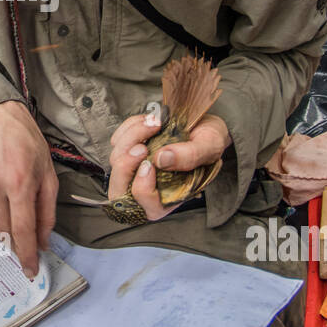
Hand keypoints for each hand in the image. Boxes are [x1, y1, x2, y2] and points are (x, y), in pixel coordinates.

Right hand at [0, 100, 57, 278]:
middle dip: (16, 244)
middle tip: (25, 243)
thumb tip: (42, 244)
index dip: (27, 254)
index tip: (30, 271)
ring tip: (11, 216)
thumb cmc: (30, 148)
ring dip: (2, 232)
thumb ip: (46, 214)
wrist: (0, 122)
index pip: (23, 229)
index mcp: (20, 183)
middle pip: (5, 231)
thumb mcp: (49, 178)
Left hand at [106, 110, 231, 219]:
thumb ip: (191, 155)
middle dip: (125, 165)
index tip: (153, 162)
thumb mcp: (210, 146)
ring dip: (131, 138)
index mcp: (169, 198)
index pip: (146, 205)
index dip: (143, 187)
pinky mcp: (129, 151)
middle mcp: (149, 188)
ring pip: (116, 161)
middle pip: (119, 189)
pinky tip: (149, 121)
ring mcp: (136, 169)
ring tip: (154, 124)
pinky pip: (117, 142)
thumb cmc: (209, 140)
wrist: (203, 123)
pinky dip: (129, 128)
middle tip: (142, 146)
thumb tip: (162, 158)